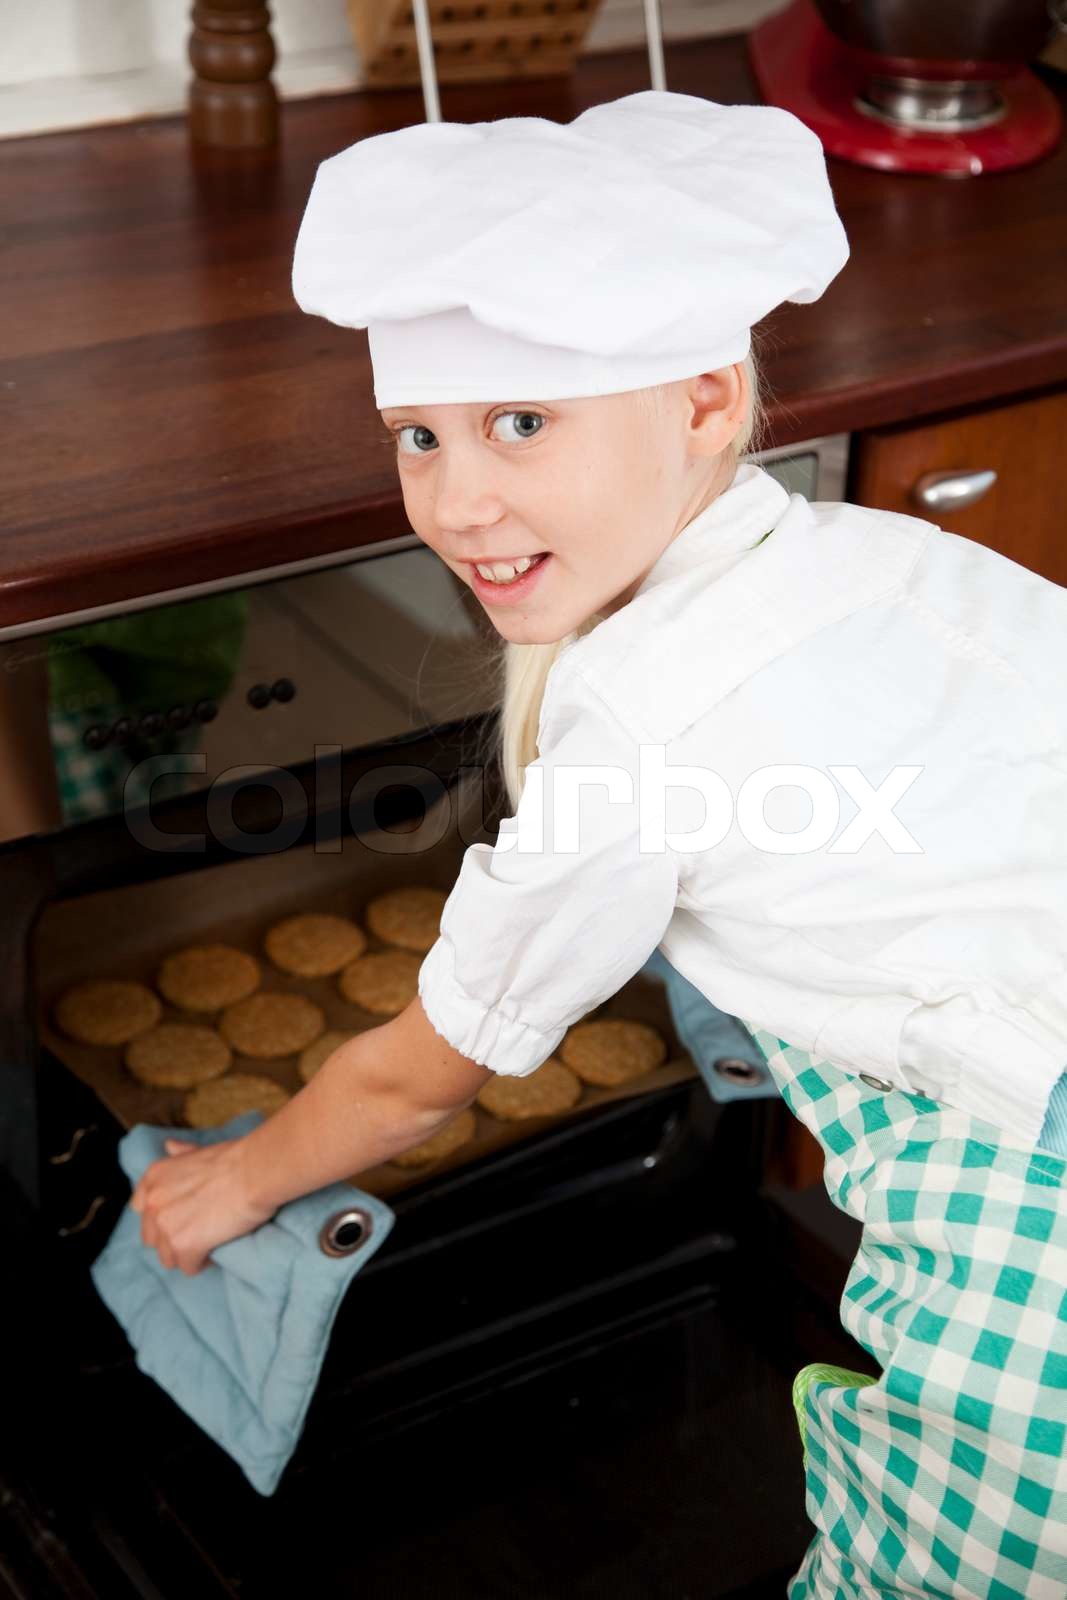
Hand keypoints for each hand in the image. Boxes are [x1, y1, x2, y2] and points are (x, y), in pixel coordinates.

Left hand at [129, 1137, 274, 1274]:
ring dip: (186, 1255)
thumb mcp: (199, 1151)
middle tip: (197, 1233)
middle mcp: (153, 1203)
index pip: (140, 1209)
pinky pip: (188, 1267)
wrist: (254, 1172)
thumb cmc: (234, 1159)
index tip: (179, 1217)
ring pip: (168, 1258)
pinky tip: (215, 1252)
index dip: (160, 1216)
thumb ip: (181, 1155)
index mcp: (154, 1178)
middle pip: (153, 1239)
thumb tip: (170, 1146)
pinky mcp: (184, 1245)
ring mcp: (166, 1226)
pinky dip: (202, 1263)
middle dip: (172, 1239)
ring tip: (207, 1245)